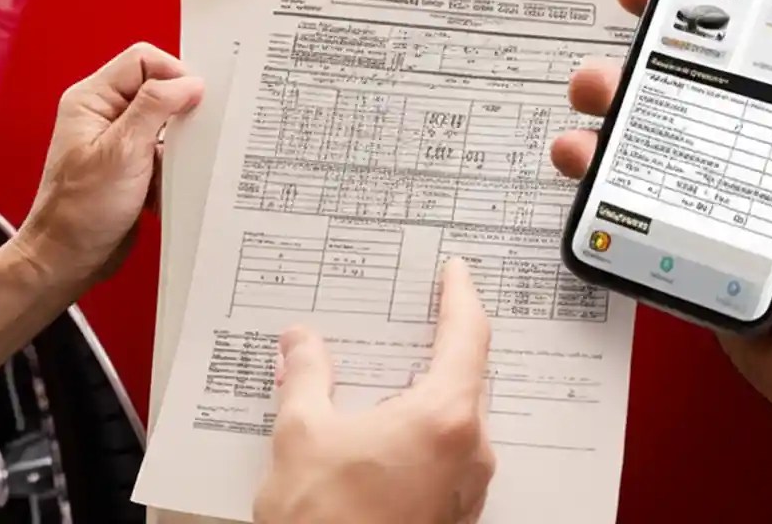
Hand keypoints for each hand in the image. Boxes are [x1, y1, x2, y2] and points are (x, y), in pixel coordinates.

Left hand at [13, 42, 202, 289]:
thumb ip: (155, 108)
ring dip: (178, 143)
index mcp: (91, 100)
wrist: (66, 259)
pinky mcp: (130, 167)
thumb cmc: (81, 211)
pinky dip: (173, 168)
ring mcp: (117, 142)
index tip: (196, 100)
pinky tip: (169, 187)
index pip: (142, 61)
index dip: (173, 74)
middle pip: (156, 89)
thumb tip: (189, 82)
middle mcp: (104, 115)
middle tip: (197, 131)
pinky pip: (163, 153)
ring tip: (181, 164)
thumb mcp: (123, 151)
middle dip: (180, 110)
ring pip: (163, 123)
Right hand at [254, 259, 495, 523]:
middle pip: (465, 379)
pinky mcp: (452, 518)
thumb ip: (307, 376)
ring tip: (380, 381)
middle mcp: (470, 453)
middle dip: (436, 347)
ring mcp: (466, 490)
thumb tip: (301, 344)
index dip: (460, 297)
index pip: (467, 336)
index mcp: (444, 418)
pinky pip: (445, 458)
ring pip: (454, 422)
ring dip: (423, 397)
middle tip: (411, 319)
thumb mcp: (301, 434)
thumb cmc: (326, 523)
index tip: (456, 273)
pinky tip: (381, 436)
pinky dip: (420, 435)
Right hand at [551, 0, 771, 442]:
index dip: (717, 8)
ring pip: (655, 137)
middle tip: (627, 26)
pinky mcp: (692, 243)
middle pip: (698, 86)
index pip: (761, 50)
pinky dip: (598, 175)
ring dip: (614, 106)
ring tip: (594, 94)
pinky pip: (635, 199)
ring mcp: (728, 202)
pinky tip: (584, 159)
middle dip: (653, 51)